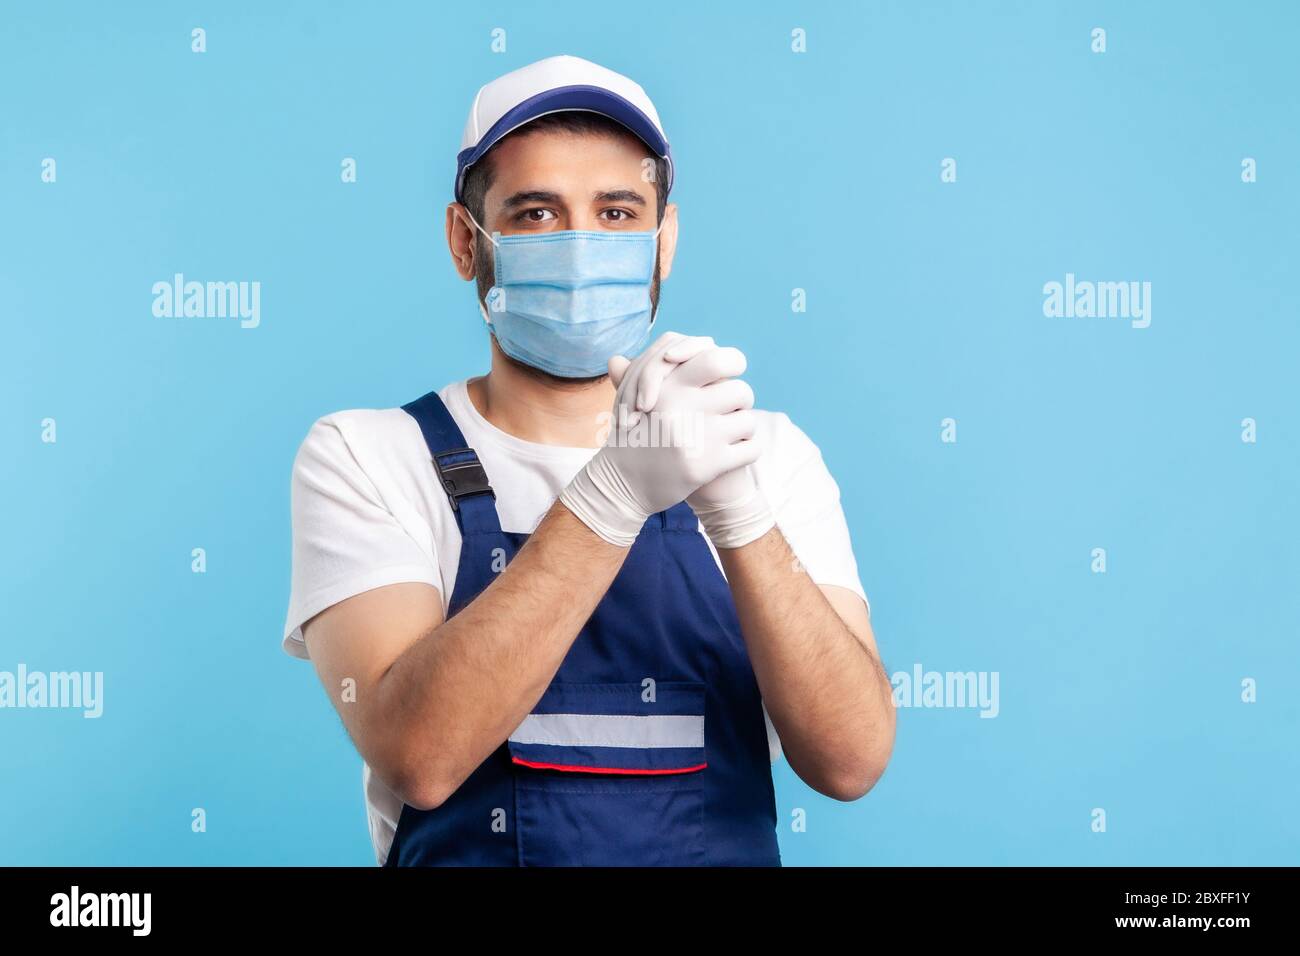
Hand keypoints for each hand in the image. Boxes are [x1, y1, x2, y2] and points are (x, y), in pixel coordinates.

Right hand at [559, 342, 759, 546]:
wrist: (621, 485)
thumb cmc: (632, 434)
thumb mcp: (631, 398)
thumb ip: (651, 371)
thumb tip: (670, 349)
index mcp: (667, 385)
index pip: (716, 358)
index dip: (731, 363)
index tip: (727, 377)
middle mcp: (681, 406)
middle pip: (740, 390)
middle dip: (741, 400)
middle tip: (732, 408)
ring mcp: (696, 435)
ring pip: (748, 420)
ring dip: (743, 428)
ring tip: (729, 435)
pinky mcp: (707, 464)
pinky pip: (751, 449)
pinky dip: (747, 451)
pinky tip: (734, 454)